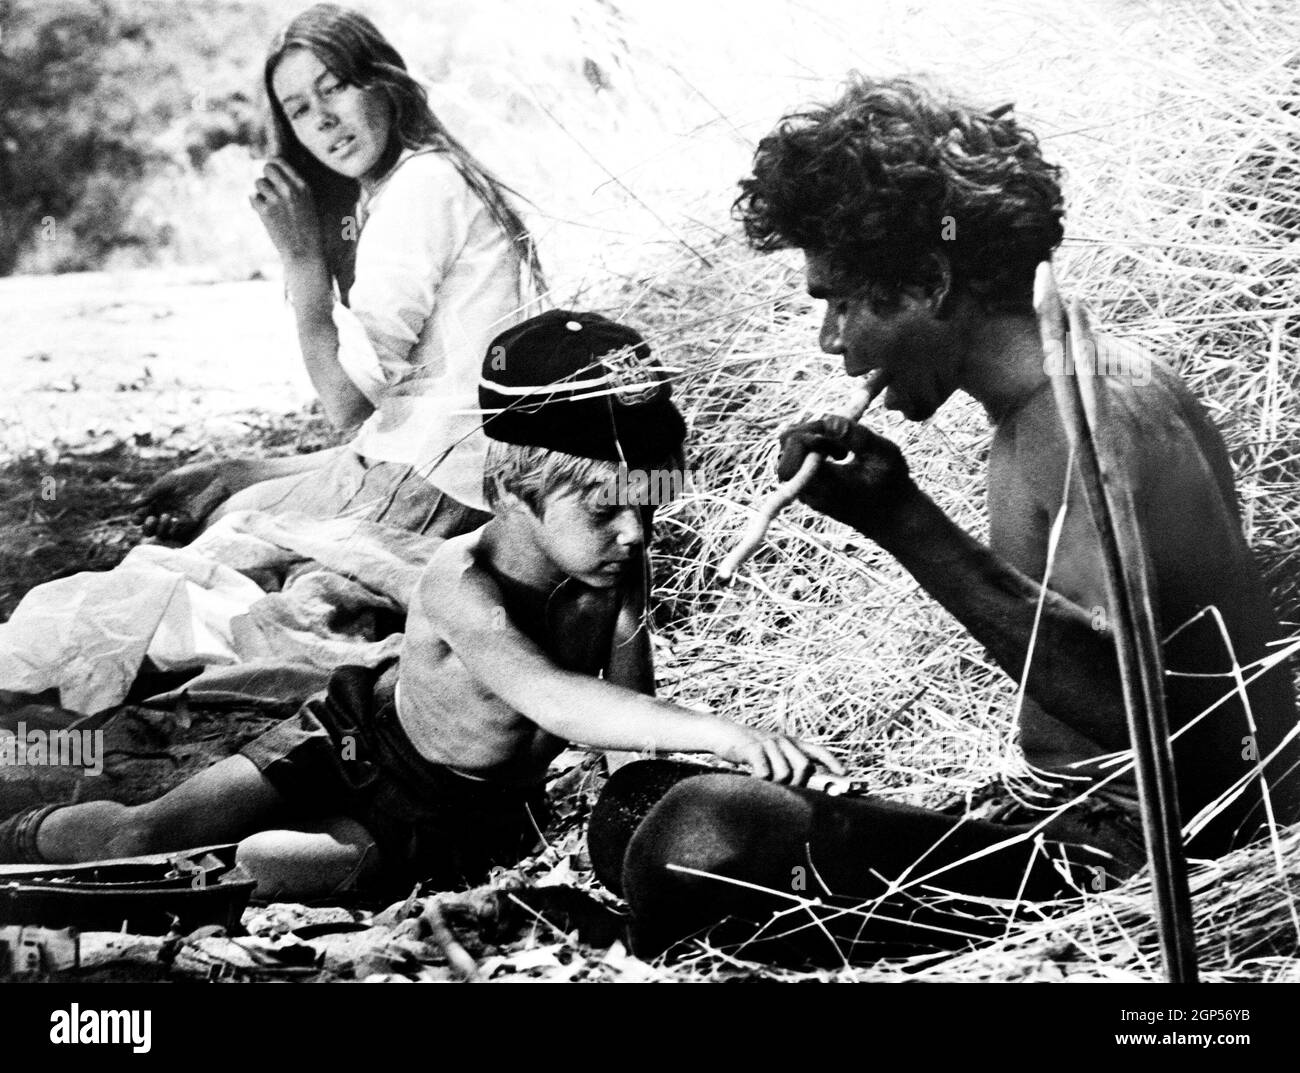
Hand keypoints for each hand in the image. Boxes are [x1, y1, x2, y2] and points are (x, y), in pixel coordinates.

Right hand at [129, 460, 246, 541]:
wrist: (214, 477)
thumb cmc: (190, 476)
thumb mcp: (168, 481)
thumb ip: (152, 492)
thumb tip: (135, 505)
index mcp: (156, 502)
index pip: (141, 515)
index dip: (137, 518)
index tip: (140, 515)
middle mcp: (164, 512)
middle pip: (149, 528)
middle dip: (147, 527)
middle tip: (151, 519)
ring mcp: (177, 519)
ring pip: (162, 533)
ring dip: (160, 529)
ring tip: (165, 516)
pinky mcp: (191, 523)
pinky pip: (178, 532)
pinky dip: (174, 529)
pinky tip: (175, 521)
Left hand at [249, 158, 323, 263]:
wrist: (305, 253)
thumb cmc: (307, 230)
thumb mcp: (307, 203)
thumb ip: (293, 187)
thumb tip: (270, 169)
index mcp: (302, 187)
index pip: (281, 162)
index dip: (273, 166)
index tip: (272, 175)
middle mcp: (289, 190)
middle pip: (267, 167)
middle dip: (266, 176)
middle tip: (268, 189)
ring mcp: (276, 200)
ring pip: (259, 183)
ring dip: (261, 193)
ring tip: (271, 206)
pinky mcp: (265, 211)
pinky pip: (253, 198)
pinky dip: (256, 205)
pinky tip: (265, 214)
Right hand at [723, 728, 845, 786]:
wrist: (722, 732)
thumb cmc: (749, 748)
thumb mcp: (771, 751)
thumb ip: (787, 763)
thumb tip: (803, 786)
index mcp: (790, 742)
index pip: (818, 750)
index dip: (833, 762)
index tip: (844, 773)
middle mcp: (783, 740)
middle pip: (804, 767)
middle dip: (798, 784)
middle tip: (785, 790)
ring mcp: (768, 743)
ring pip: (784, 773)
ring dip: (775, 784)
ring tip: (763, 782)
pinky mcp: (753, 748)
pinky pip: (765, 772)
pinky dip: (761, 780)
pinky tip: (754, 779)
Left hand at [776, 416, 915, 535]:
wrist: (894, 520)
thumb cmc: (894, 486)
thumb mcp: (884, 454)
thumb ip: (857, 436)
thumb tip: (829, 420)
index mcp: (825, 484)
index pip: (794, 449)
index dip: (811, 430)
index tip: (837, 430)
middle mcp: (809, 492)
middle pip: (784, 452)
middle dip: (807, 436)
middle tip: (838, 440)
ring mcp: (806, 494)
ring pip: (788, 458)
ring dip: (812, 444)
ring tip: (843, 451)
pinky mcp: (809, 493)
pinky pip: (798, 465)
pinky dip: (815, 453)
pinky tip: (840, 456)